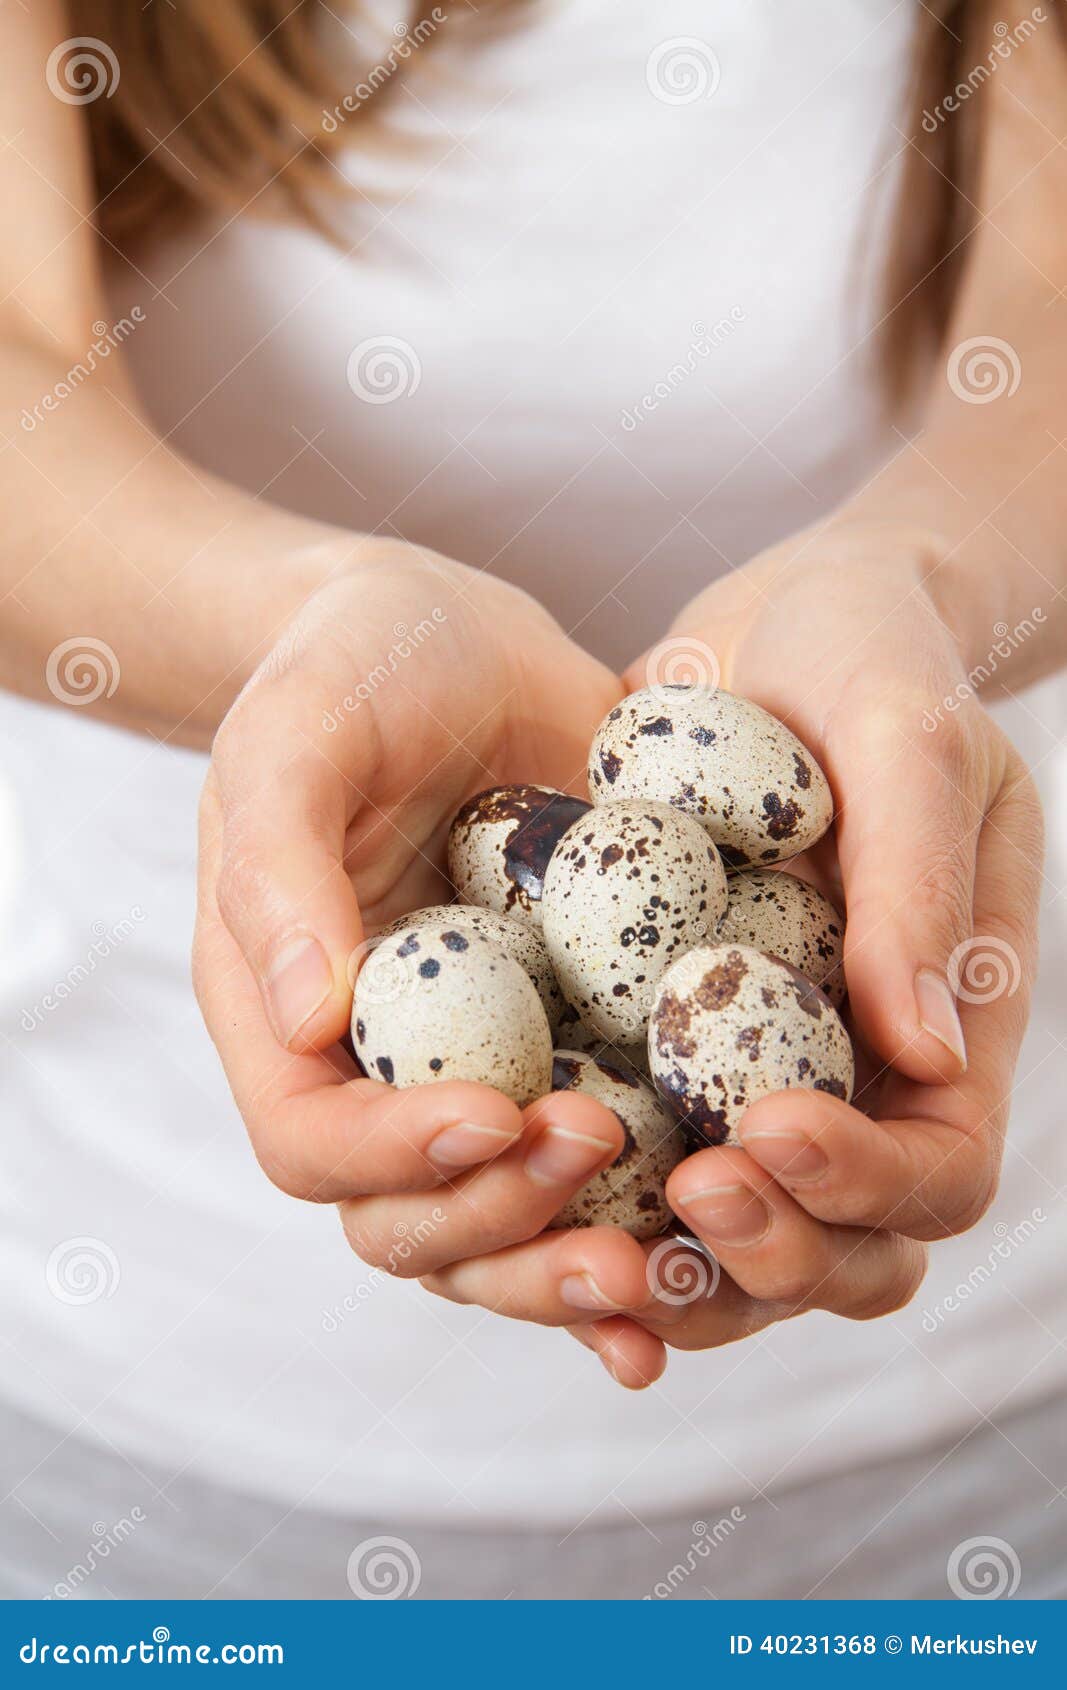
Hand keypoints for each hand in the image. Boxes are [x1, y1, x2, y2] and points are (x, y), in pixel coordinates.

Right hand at [194, 541, 638, 1282]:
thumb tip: (307, 1022)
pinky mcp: (573, 1042)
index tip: (496, 1112)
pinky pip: (605, 1159)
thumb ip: (280, 869)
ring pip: (511, 1221)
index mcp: (288, 1015)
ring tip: (674, 1252)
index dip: (394, 1158)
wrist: (457, 636)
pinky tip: (724, 1230)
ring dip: (579, 1258)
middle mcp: (381, 1069)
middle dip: (504, 1226)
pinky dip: (648, 1215)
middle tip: (601, 1163)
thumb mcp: (297, 735)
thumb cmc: (353, 667)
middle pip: (412, 1220)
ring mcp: (481, 1066)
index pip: (313, 1142)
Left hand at [418, 523, 1044, 1386]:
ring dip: (665, 1268)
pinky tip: (502, 1188)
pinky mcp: (652, 1048)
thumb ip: (918, 885)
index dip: (865, 1185)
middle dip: (766, 1256)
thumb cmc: (870, 659)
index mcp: (948, 1032)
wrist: (777, 625)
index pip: (939, 1172)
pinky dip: (575, 1203)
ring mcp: (749, 1076)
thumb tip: (928, 1050)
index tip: (767, 1128)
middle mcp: (853, 1081)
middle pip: (840, 1251)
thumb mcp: (908, 742)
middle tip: (680, 1196)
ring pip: (724, 1241)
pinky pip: (622, 1159)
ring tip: (582, 1234)